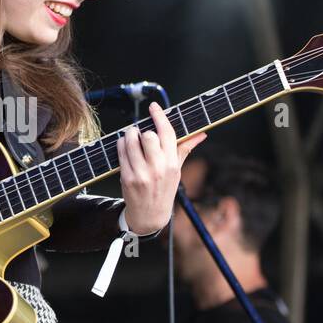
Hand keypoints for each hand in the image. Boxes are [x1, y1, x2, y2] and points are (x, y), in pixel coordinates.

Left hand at [119, 101, 204, 234]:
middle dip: (143, 130)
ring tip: (132, 139)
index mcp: (172, 164)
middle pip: (148, 135)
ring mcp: (141, 173)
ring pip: (131, 141)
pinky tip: (126, 148)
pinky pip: (121, 151)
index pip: (167, 133)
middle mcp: (158, 168)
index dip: (160, 116)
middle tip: (141, 133)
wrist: (149, 216)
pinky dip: (122, 144)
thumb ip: (185, 149)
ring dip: (130, 134)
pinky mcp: (126, 177)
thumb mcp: (177, 171)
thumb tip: (201, 134)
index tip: (154, 106)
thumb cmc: (164, 190)